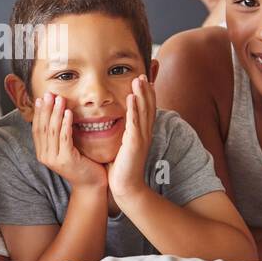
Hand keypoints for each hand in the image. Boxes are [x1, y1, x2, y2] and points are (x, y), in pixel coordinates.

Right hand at [32, 92, 106, 189]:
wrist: (91, 184)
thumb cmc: (81, 163)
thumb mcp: (66, 147)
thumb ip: (59, 134)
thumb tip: (58, 112)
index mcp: (42, 152)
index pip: (37, 128)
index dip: (38, 112)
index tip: (41, 97)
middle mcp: (45, 156)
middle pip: (43, 127)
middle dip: (46, 109)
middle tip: (49, 93)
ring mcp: (54, 159)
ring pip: (52, 131)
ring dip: (56, 112)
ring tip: (60, 99)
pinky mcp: (66, 160)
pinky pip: (65, 137)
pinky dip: (66, 123)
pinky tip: (69, 112)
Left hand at [107, 76, 155, 201]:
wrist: (125, 186)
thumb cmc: (121, 167)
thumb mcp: (122, 146)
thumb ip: (121, 133)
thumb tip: (112, 123)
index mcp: (141, 133)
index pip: (146, 110)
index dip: (147, 94)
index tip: (144, 80)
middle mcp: (144, 133)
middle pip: (148, 107)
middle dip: (146, 89)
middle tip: (144, 74)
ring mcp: (141, 138)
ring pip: (144, 111)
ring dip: (142, 94)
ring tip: (139, 79)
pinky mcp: (135, 143)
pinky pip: (135, 123)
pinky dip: (134, 109)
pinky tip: (132, 97)